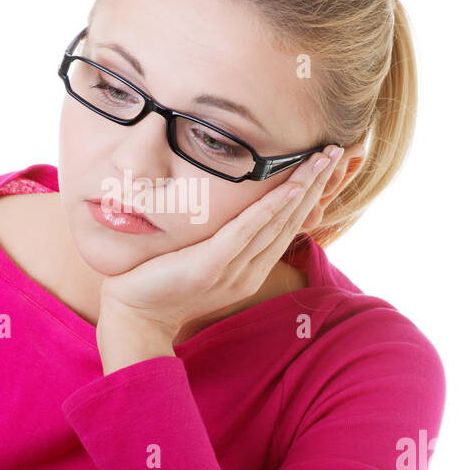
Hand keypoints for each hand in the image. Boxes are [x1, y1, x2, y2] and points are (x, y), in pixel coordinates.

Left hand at [98, 146, 343, 339]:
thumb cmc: (159, 284)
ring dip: (303, 188)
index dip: (311, 194)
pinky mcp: (210, 267)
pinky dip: (270, 208)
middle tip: (337, 150)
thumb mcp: (200, 261)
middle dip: (317, 184)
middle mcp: (249, 271)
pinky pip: (246, 232)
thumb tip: (231, 212)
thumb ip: (220, 241)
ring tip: (322, 159)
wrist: (133, 319)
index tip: (327, 164)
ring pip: (277, 223)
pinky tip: (289, 188)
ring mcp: (232, 271)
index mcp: (250, 270)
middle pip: (292, 221)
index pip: (289, 226)